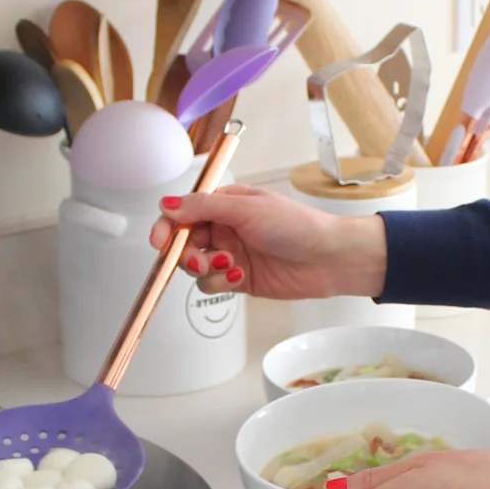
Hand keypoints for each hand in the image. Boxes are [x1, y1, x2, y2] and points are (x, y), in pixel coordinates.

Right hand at [148, 183, 386, 300]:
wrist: (329, 258)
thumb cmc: (298, 225)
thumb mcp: (247, 209)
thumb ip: (204, 207)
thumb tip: (168, 205)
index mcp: (225, 205)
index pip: (183, 213)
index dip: (168, 227)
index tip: (160, 241)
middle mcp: (225, 228)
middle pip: (184, 243)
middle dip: (186, 254)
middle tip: (197, 261)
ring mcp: (231, 254)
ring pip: (196, 267)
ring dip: (207, 270)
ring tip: (230, 267)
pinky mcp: (239, 279)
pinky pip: (213, 284)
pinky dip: (221, 283)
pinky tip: (240, 277)